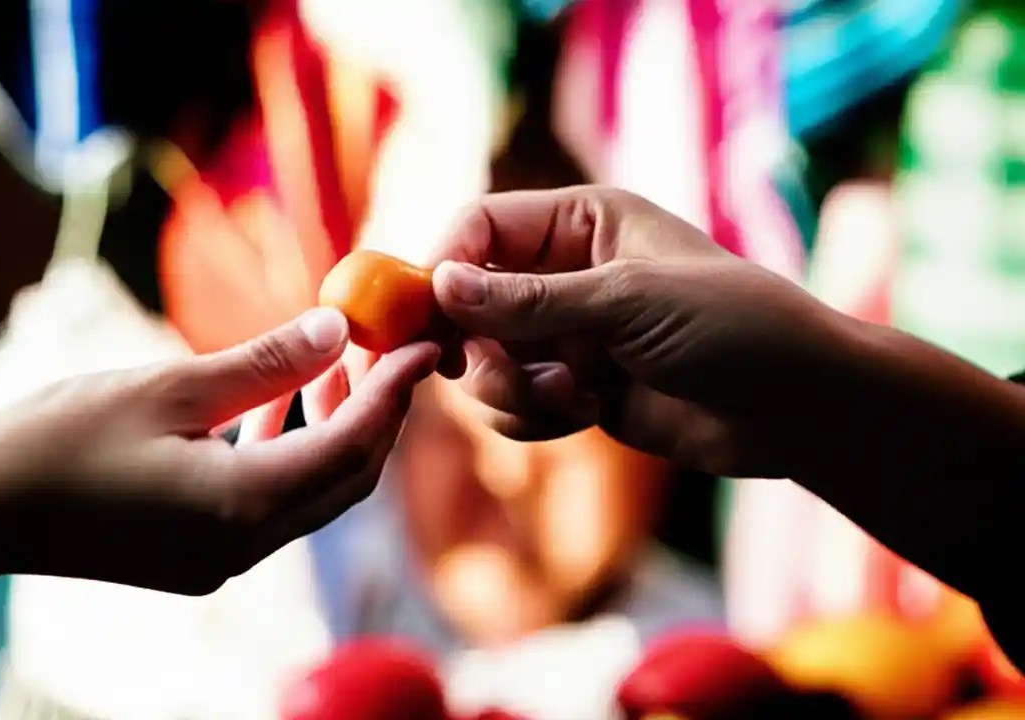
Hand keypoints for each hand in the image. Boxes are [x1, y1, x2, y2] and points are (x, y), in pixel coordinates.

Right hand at [0, 308, 438, 594]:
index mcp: (243, 503)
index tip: (425, 340)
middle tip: (387, 348)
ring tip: (331, 362)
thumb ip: (264, 363)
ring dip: (332, 431)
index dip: (397, 391)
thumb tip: (338, 329)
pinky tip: (271, 404)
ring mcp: (221, 561)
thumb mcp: (169, 387)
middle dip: (377, 413)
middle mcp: (245, 545)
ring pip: (311, 493)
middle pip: (347, 480)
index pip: (354, 445)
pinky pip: (270, 505)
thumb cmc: (58, 440)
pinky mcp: (197, 558)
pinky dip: (287, 455)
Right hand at [428, 186, 857, 477]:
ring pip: (486, 362)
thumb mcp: (629, 303)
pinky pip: (515, 405)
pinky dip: (535, 418)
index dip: (443, 265)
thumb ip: (529, 300)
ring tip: (572, 397)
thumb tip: (438, 286)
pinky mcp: (575, 390)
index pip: (480, 227)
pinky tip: (590, 415)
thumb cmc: (733, 328)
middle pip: (469, 302)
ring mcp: (568, 335)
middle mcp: (566, 274)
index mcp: (582, 223)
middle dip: (478, 346)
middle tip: (489, 373)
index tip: (421, 315)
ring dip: (512, 389)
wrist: (799, 409)